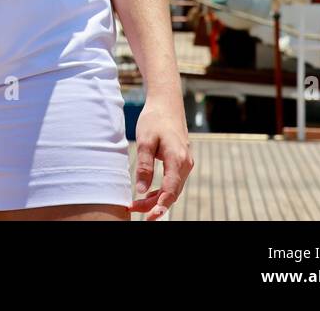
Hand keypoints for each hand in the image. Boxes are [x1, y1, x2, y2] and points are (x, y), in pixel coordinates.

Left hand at [129, 94, 193, 220]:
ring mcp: (185, 163)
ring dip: (156, 198)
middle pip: (172, 192)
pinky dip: (161, 189)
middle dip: (154, 205)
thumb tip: (141, 190)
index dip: (161, 205)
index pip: (171, 189)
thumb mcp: (145, 141)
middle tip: (134, 209)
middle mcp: (185, 163)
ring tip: (136, 204)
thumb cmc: (154, 119)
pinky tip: (148, 193)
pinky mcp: (181, 161)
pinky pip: (172, 181)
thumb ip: (144, 166)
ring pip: (172, 188)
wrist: (166, 103)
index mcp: (177, 158)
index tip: (150, 216)